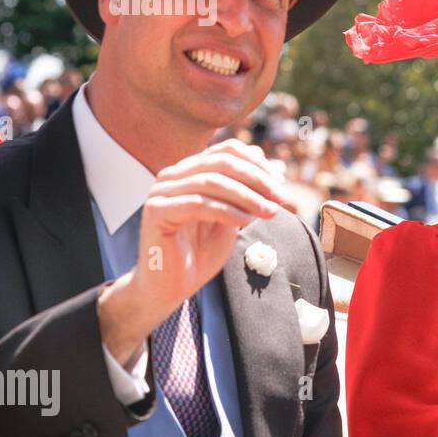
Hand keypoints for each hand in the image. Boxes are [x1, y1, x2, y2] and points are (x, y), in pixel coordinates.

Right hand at [99, 140, 287, 365]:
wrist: (172, 286)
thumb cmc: (201, 252)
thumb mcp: (231, 216)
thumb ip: (243, 190)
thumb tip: (263, 157)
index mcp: (189, 171)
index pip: (227, 150)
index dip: (257, 163)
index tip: (281, 183)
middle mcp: (172, 176)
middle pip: (221, 162)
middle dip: (257, 179)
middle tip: (281, 197)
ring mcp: (161, 192)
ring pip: (211, 181)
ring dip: (247, 196)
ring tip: (270, 212)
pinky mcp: (156, 212)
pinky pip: (197, 204)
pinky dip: (226, 210)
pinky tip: (245, 222)